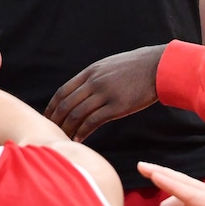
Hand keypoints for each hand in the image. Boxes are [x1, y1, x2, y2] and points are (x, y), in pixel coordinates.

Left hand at [45, 44, 165, 140]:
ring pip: (77, 114)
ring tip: (64, 138)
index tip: (47, 117)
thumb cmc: (134, 68)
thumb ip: (93, 78)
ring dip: (68, 128)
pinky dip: (83, 131)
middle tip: (51, 132)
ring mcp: (105, 94)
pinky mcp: (117, 106)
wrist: (157, 66)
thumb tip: (82, 90)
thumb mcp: (107, 67)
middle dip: (56, 120)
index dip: (52, 107)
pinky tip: (79, 139)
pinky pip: (94, 121)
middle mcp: (93, 83)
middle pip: (66, 104)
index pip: (62, 92)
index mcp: (89, 73)